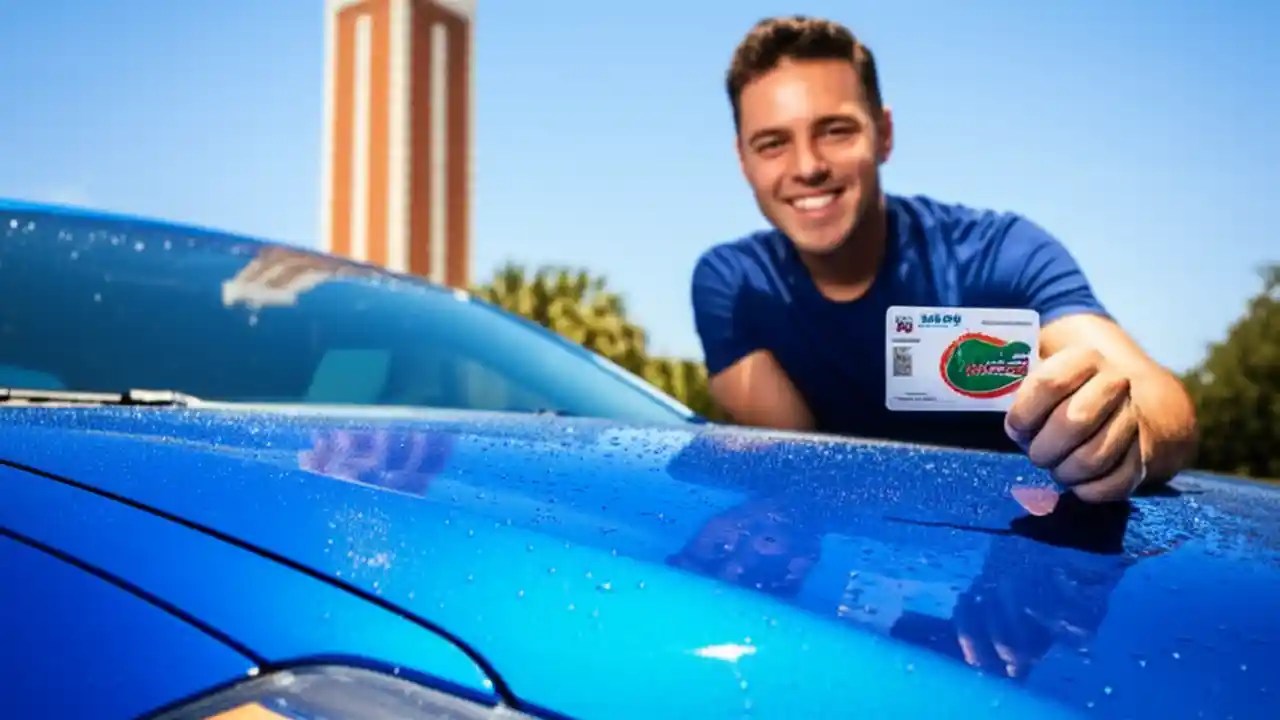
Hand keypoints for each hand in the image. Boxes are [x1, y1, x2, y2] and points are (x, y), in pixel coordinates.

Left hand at [1004, 347, 1146, 502]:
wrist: (1118, 402)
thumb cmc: (1060, 392)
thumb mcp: (1037, 373)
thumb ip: (1012, 381)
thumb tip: (991, 395)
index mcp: (1083, 358)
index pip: (1048, 384)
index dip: (1024, 414)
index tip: (1015, 429)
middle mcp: (1114, 383)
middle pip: (1074, 421)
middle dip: (1044, 447)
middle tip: (1035, 455)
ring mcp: (1133, 418)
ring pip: (1094, 456)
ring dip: (1064, 472)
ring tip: (1055, 469)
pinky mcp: (1142, 455)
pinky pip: (1116, 483)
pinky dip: (1088, 491)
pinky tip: (1076, 484)